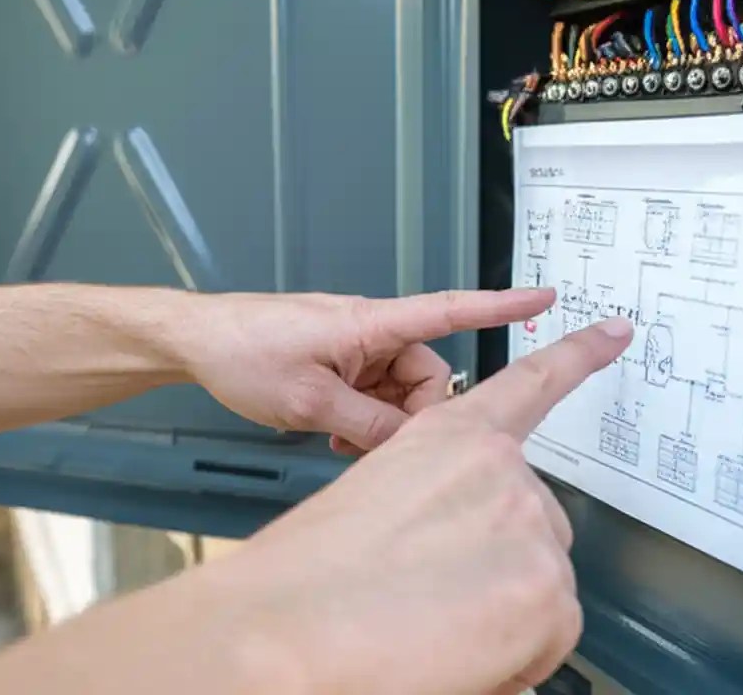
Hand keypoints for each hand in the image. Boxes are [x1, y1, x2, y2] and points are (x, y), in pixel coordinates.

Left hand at [178, 289, 554, 452]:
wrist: (196, 341)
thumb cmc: (244, 351)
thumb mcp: (309, 400)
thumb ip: (367, 424)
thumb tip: (412, 443)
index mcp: (371, 323)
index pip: (452, 310)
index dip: (503, 306)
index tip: (546, 299)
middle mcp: (370, 331)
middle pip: (426, 375)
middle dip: (412, 414)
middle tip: (373, 443)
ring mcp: (354, 348)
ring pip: (398, 393)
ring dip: (382, 422)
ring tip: (340, 440)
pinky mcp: (338, 362)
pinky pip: (372, 394)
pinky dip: (363, 418)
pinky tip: (334, 436)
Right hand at [198, 317, 633, 693]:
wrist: (282, 632)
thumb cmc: (305, 579)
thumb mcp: (372, 503)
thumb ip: (435, 502)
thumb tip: (460, 545)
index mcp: (450, 437)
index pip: (530, 384)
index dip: (578, 355)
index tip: (615, 333)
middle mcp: (501, 471)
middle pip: (532, 521)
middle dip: (497, 560)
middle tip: (433, 595)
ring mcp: (529, 527)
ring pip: (539, 583)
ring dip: (499, 612)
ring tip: (429, 627)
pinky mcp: (546, 589)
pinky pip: (549, 637)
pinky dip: (512, 657)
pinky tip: (456, 653)